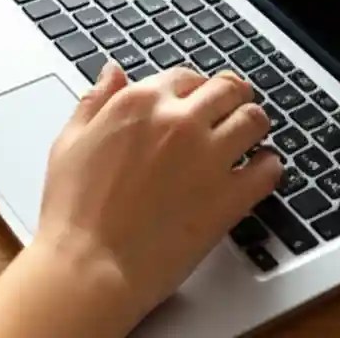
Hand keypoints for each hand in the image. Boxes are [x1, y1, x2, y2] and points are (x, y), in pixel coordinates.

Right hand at [36, 64, 281, 325]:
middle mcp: (179, 121)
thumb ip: (95, 102)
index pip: (187, 77)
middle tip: (231, 114)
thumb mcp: (70, 143)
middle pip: (229, 89)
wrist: (89, 266)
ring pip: (255, 119)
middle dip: (231, 99)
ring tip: (248, 141)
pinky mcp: (229, 196)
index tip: (197, 104)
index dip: (194, 90)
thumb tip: (112, 73)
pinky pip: (269, 168)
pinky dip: (269, 167)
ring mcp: (208, 157)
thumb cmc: (73, 212)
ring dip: (253, 127)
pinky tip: (257, 173)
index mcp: (140, 103)